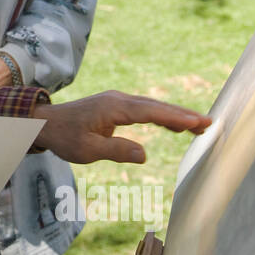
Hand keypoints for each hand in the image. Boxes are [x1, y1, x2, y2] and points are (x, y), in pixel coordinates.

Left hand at [35, 90, 210, 165]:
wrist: (45, 123)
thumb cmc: (65, 138)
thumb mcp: (88, 150)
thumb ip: (116, 151)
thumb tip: (144, 154)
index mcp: (113, 108)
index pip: (150, 112)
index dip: (174, 118)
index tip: (195, 122)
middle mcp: (118, 100)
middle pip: (156, 106)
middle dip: (183, 115)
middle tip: (209, 123)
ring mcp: (117, 101)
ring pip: (152, 106)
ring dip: (175, 115)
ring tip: (200, 124)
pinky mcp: (116, 106)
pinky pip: (144, 109)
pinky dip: (162, 115)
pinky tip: (174, 124)